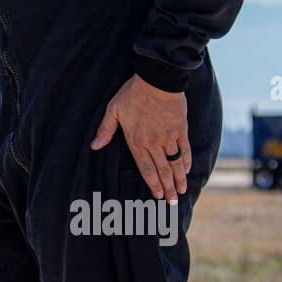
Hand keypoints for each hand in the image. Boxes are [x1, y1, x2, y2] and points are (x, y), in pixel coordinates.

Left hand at [90, 74, 190, 202]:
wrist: (157, 79)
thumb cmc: (132, 94)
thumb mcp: (113, 110)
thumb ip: (105, 130)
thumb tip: (94, 146)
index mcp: (136, 140)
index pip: (146, 168)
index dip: (152, 184)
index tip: (157, 196)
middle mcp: (154, 142)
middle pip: (162, 170)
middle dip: (168, 188)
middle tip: (172, 202)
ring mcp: (169, 136)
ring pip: (174, 163)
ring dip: (179, 178)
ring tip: (182, 191)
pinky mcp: (180, 129)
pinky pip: (185, 149)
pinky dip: (186, 161)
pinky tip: (187, 170)